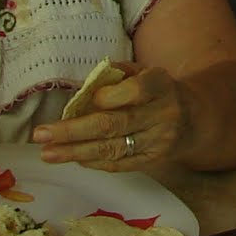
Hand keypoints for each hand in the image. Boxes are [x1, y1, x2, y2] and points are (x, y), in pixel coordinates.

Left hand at [33, 63, 186, 170]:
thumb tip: (80, 91)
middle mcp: (162, 114)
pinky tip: (72, 158)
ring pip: (113, 149)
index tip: (83, 100)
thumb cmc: (158, 91)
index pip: (134, 91)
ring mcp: (158, 141)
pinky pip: (119, 164)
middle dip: (73, 131)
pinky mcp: (153, 161)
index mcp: (160, 85)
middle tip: (41, 135)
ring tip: (48, 153)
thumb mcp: (144, 72)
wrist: (195, 119)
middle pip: (115, 125)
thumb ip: (115, 75)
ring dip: (76, 152)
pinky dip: (93, 162)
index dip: (107, 97)